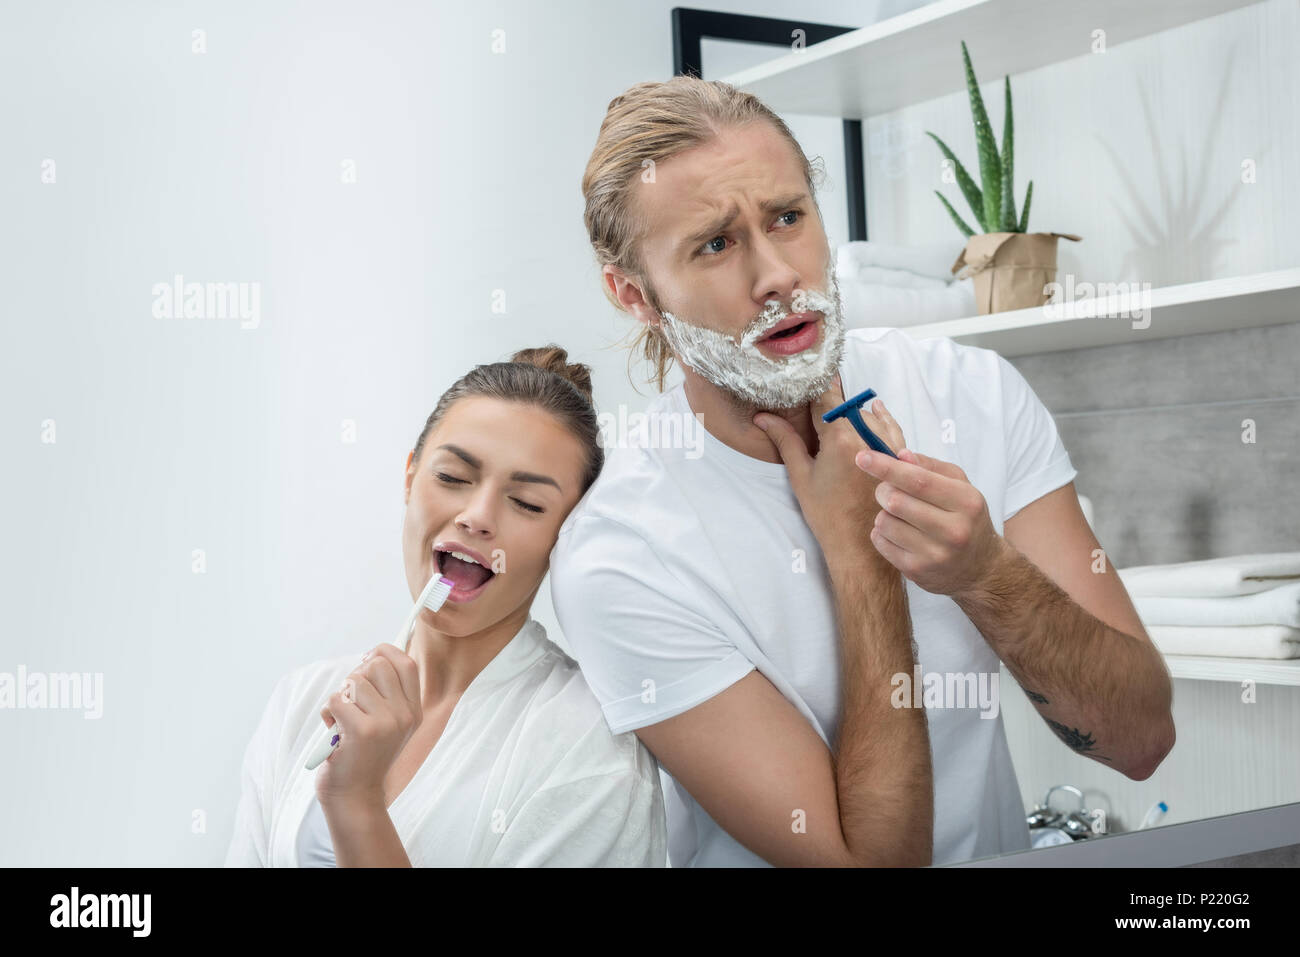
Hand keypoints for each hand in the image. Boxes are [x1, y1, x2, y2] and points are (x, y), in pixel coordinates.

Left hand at [314, 643, 422, 811]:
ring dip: (340, 698)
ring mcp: (387, 722)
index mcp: (413, 710)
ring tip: (343, 721)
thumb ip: (387, 693)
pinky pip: (336, 700)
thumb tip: (372, 655)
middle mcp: (405, 715)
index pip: (405, 663)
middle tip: (351, 700)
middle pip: (377, 665)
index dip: (384, 652)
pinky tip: (334, 732)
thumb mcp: (388, 723)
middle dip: (356, 676)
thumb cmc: (363, 754)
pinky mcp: (363, 731)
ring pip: (354, 681)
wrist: (354, 795)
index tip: (366, 658)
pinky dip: (328, 713)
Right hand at [755, 377, 907, 561]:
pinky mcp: (901, 457)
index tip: (809, 371)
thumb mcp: (801, 477)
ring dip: (854, 411)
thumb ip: (785, 441)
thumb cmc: (828, 516)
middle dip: (832, 402)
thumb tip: (763, 417)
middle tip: (815, 401)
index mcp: (839, 439)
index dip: (817, 383)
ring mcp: (888, 447)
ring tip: (839, 410)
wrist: (861, 548)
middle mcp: (867, 437)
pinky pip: (892, 427)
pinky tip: (876, 409)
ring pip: (869, 414)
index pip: (826, 397)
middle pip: (847, 405)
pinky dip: (881, 417)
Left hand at [855, 446, 1005, 595]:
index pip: (919, 481)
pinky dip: (882, 532)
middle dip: (883, 490)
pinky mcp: (917, 570)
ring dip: (884, 513)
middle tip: (887, 490)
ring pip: (884, 522)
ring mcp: (935, 554)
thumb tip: (900, 455)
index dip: (887, 467)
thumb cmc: (966, 519)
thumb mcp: (961, 487)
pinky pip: (880, 541)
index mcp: (966, 502)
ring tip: (899, 515)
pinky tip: (899, 533)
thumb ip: (931, 467)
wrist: (981, 568)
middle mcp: (954, 530)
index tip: (863, 457)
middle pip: (896, 501)